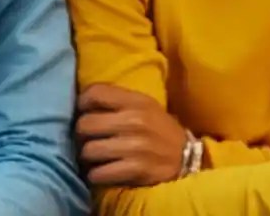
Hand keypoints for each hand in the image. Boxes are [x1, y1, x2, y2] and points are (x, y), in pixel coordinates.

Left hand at [76, 84, 190, 186]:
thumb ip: (116, 100)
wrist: (189, 159)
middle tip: (87, 140)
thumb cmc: (158, 129)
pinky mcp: (138, 169)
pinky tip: (101, 173)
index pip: (95, 94)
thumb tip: (81, 103)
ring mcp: (137, 146)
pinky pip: (99, 173)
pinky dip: (96, 175)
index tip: (82, 113)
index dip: (81, 104)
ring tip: (93, 158)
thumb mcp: (144, 106)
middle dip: (81, 135)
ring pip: (89, 150)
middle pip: (85, 124)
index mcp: (136, 101)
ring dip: (87, 157)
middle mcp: (136, 121)